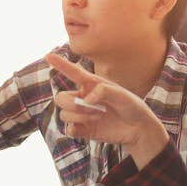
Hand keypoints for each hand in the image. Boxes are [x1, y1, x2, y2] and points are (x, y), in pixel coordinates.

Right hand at [46, 53, 168, 166]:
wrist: (138, 128)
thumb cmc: (131, 106)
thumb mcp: (122, 94)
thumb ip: (104, 91)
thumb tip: (86, 99)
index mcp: (91, 84)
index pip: (73, 73)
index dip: (60, 64)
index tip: (48, 55)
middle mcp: (83, 98)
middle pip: (61, 98)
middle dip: (73, 103)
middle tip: (94, 108)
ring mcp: (82, 115)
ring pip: (64, 114)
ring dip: (80, 116)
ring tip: (99, 116)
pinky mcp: (84, 130)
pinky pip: (68, 129)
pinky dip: (74, 128)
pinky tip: (86, 127)